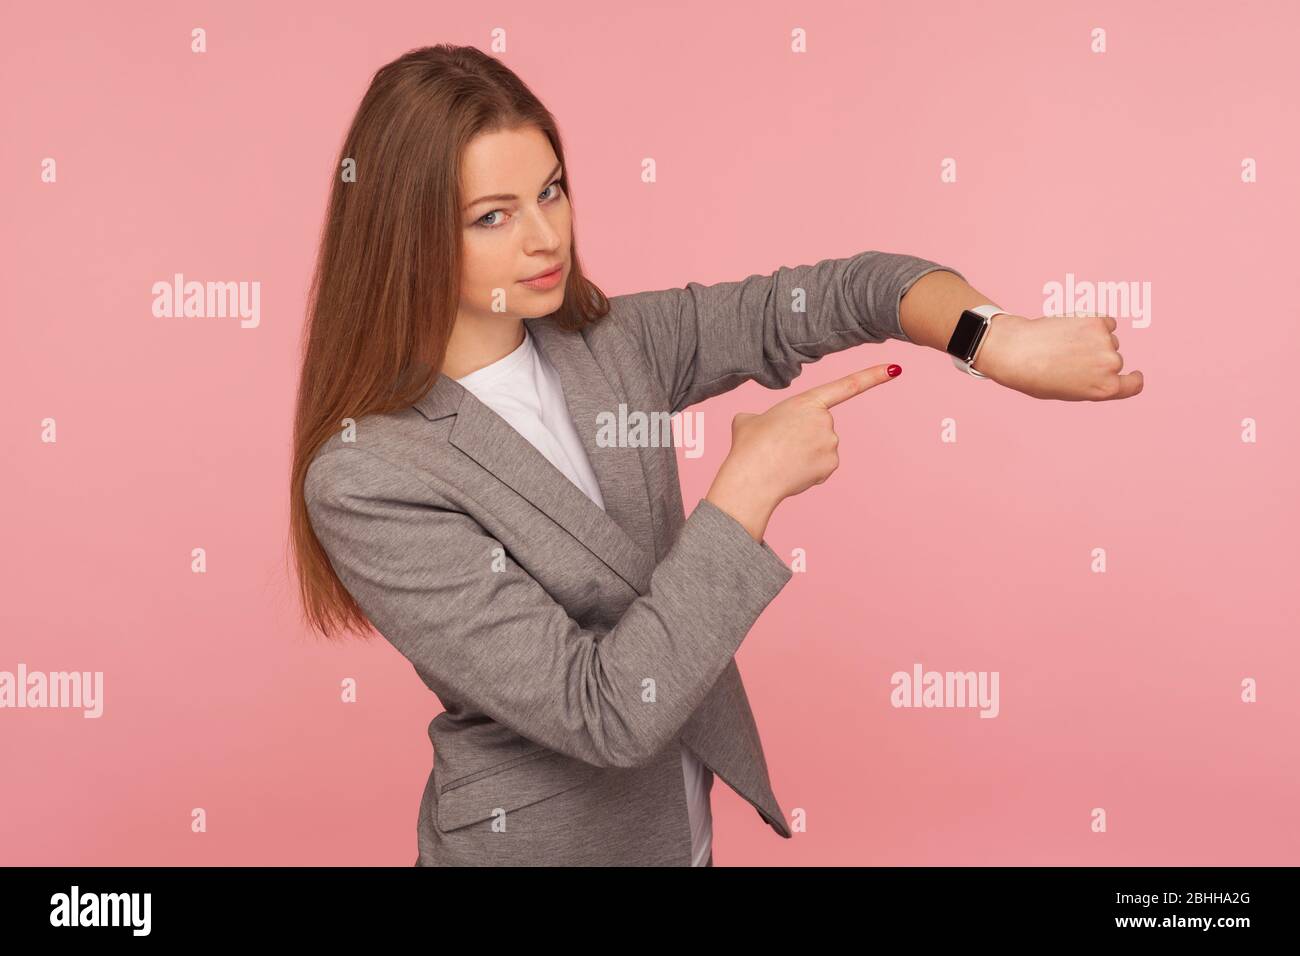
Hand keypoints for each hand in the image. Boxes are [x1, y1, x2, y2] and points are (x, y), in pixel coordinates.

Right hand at [707, 363, 901, 536]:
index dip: (873, 376)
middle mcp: (826, 420)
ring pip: (820, 449)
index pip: (847, 386)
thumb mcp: (747, 420)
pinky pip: (822, 467)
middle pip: (819, 428)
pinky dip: (808, 471)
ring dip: (803, 455)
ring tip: (780, 460)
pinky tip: (791, 473)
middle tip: (778, 446)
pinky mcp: (832, 464)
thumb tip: (758, 426)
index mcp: (807, 402)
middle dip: (802, 438)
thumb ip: (761, 418)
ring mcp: (831, 443)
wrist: (753, 476)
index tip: (895, 369)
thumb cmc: (748, 446)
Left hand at [973, 313, 1143, 400]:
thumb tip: (1104, 369)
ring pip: (1109, 340)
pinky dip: (1093, 323)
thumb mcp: (1068, 391)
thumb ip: (1092, 383)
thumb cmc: (1035, 376)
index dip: (1134, 379)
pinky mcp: (1096, 321)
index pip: (1133, 385)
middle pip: (1115, 360)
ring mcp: (1105, 342)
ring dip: (1094, 340)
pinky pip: (1106, 322)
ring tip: (1063, 345)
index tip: (1135, 374)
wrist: (1016, 352)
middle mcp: (1111, 366)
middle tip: (1069, 359)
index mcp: (1105, 389)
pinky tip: (1071, 328)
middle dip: (1099, 359)